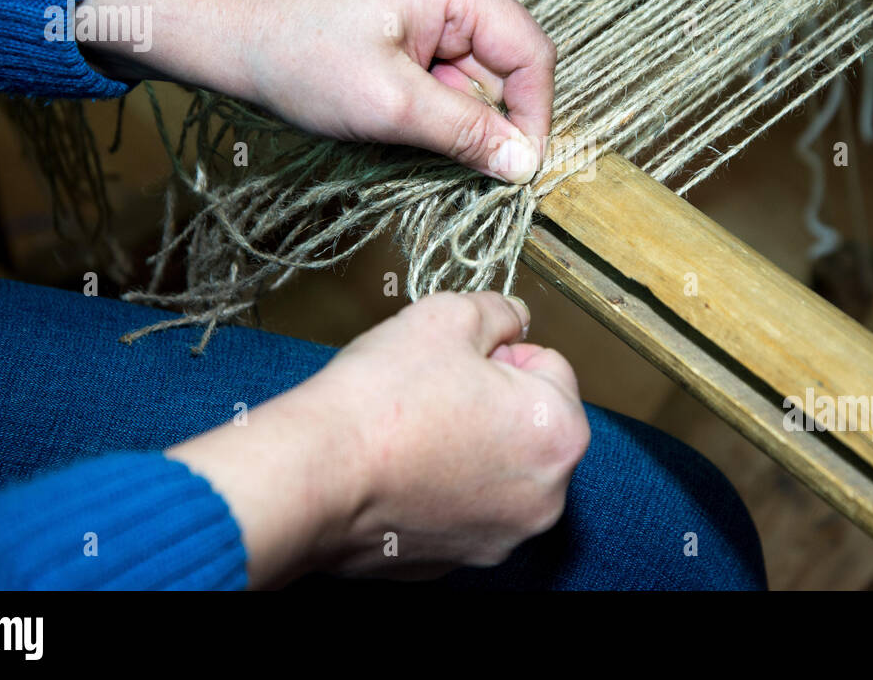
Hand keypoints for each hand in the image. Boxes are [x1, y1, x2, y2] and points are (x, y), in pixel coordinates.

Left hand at [81, 0, 555, 182]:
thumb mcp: (390, 107)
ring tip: (397, 120)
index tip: (515, 173)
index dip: (532, 119)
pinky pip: (452, 67)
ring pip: (479, 73)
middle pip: (506, 64)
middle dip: (480, 115)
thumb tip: (525, 166)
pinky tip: (394, 107)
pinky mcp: (420, 10)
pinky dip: (433, 100)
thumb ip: (466, 134)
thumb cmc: (299, 58)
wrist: (230, 34)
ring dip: (451, 111)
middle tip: (436, 150)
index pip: (531, 56)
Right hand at [167, 291, 589, 586]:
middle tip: (433, 391)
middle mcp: (545, 497)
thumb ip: (499, 311)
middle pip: (528, 424)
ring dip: (468, 447)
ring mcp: (500, 538)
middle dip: (491, 402)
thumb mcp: (448, 316)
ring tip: (412, 432)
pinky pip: (460, 509)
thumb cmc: (382, 398)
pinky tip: (399, 471)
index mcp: (559, 433)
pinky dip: (439, 489)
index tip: (456, 361)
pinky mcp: (454, 562)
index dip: (500, 352)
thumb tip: (514, 317)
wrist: (313, 476)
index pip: (551, 367)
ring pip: (496, 470)